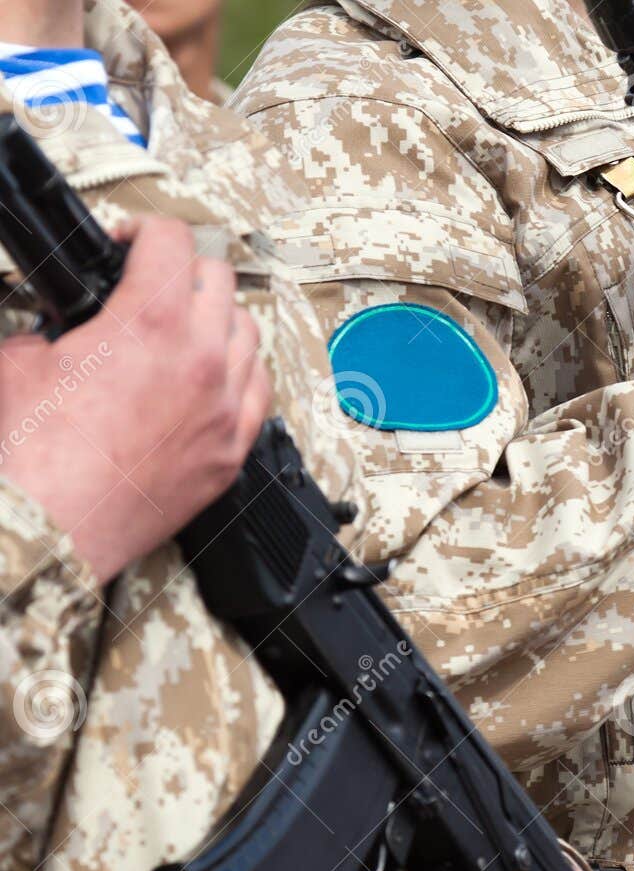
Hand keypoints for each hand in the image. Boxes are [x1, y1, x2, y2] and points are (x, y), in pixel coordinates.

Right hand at [0, 217, 269, 582]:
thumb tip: (61, 323)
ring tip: (186, 328)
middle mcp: (202, 359)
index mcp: (151, 322)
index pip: (173, 242)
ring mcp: (225, 407)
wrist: (52, 525)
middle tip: (154, 283)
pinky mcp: (231, 451)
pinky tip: (217, 376)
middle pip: (220, 282)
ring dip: (218, 320)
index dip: (144, 230)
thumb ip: (53, 326)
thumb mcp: (21, 360)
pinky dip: (241, 373)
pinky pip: (259, 392)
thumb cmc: (34, 453)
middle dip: (183, 272)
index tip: (129, 242)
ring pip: (249, 335)